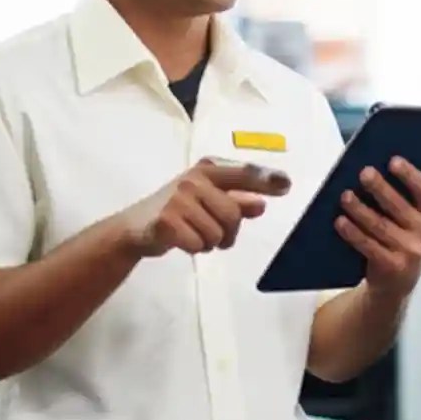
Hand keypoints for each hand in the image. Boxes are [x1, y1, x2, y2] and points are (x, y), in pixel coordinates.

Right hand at [117, 157, 291, 257]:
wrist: (134, 228)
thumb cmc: (177, 212)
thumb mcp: (207, 202)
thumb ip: (235, 201)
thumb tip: (261, 204)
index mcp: (207, 170)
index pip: (243, 173)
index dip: (266, 180)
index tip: (286, 185)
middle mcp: (193, 180)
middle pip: (233, 214)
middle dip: (227, 231)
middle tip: (211, 232)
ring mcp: (179, 199)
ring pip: (217, 233)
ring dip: (209, 242)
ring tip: (192, 234)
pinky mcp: (167, 220)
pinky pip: (199, 244)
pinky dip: (194, 249)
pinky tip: (181, 240)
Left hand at [334, 156, 420, 300]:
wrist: (395, 284)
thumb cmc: (397, 238)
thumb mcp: (406, 220)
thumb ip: (397, 198)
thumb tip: (371, 171)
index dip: (409, 175)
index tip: (392, 160)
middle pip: (399, 206)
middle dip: (380, 188)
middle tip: (363, 172)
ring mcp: (411, 252)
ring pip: (380, 225)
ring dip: (360, 209)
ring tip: (344, 196)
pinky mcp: (393, 267)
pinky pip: (369, 246)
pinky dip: (352, 233)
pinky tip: (340, 221)